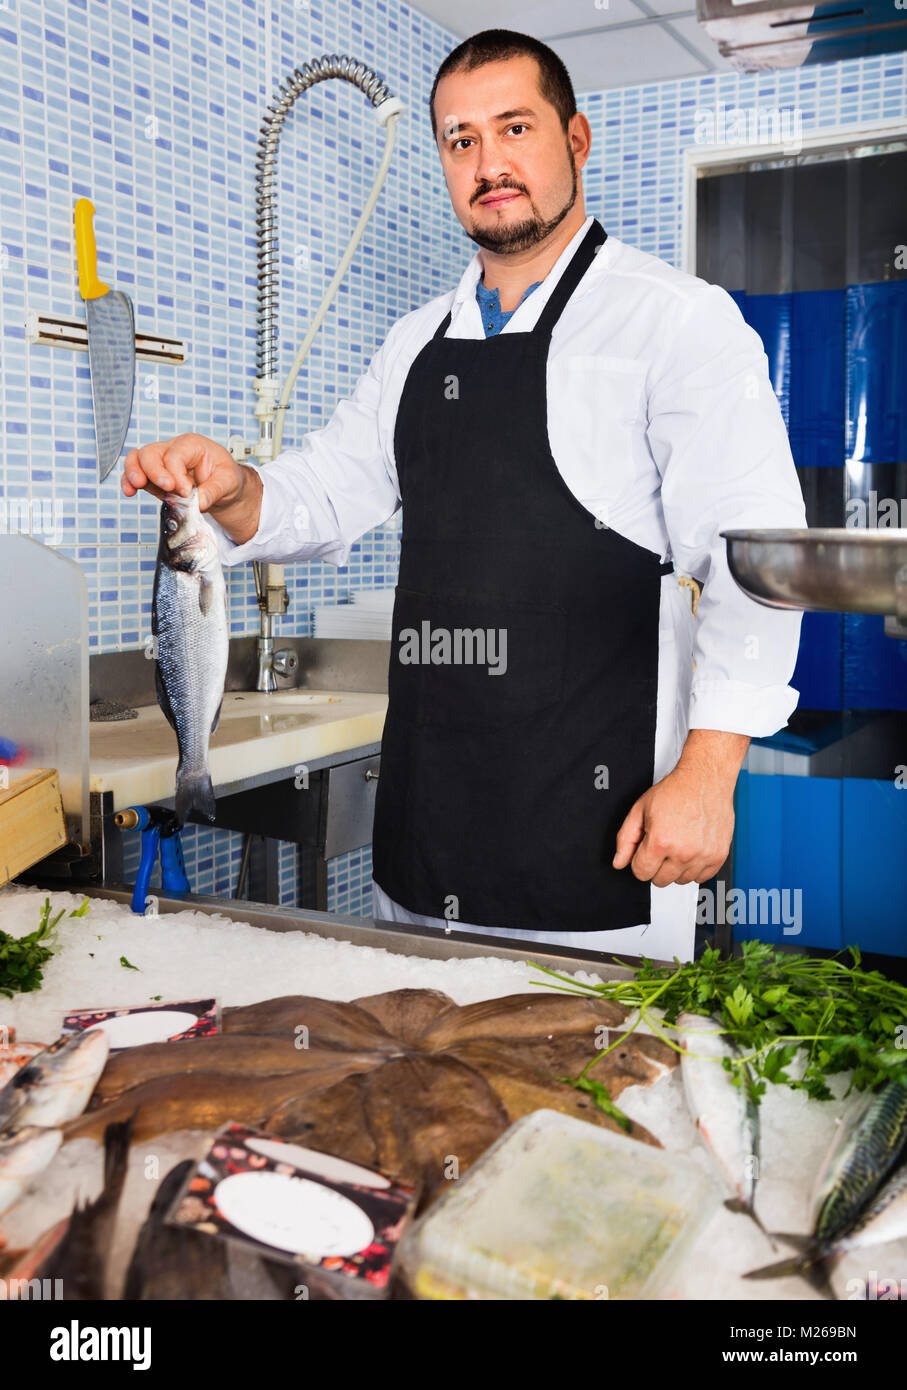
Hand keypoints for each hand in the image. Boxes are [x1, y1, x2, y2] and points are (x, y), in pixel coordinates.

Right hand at [121, 433, 243, 512]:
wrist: (222, 486)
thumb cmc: (225, 477)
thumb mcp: (229, 482)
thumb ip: (214, 491)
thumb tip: (199, 503)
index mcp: (192, 445)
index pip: (175, 455)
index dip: (177, 475)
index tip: (186, 493)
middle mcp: (172, 449)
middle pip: (151, 452)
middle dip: (154, 471)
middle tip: (167, 488)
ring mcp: (160, 462)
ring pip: (137, 459)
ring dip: (133, 472)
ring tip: (136, 486)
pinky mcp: (153, 476)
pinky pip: (135, 473)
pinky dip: (129, 482)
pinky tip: (129, 491)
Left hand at [612, 730, 748, 886]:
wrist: (705, 780)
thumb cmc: (675, 791)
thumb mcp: (640, 810)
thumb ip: (626, 839)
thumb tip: (619, 862)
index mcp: (661, 842)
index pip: (641, 873)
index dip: (640, 861)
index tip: (645, 849)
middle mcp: (683, 852)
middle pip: (660, 880)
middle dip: (656, 865)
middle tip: (663, 844)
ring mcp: (703, 856)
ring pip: (681, 880)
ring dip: (676, 867)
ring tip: (678, 844)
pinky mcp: (719, 856)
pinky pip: (702, 878)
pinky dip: (695, 868)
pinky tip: (692, 849)